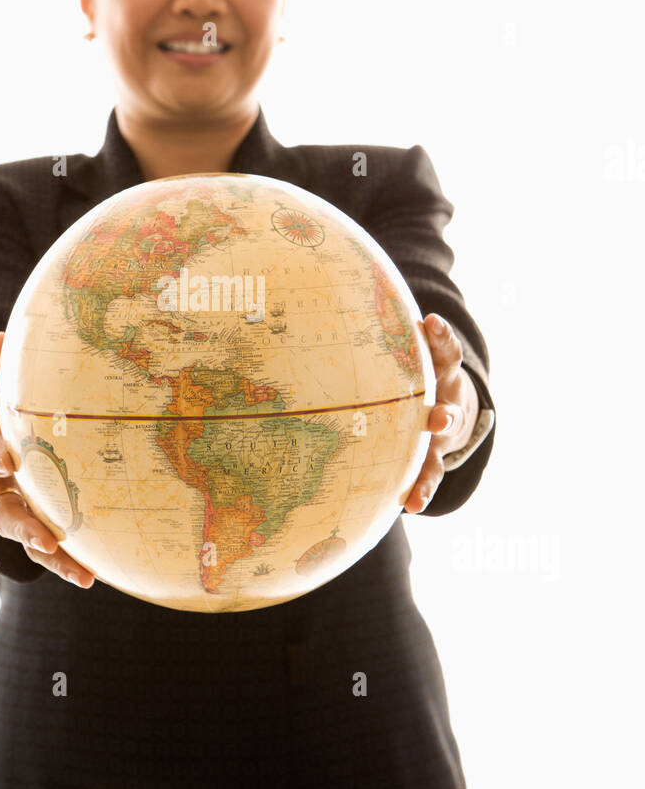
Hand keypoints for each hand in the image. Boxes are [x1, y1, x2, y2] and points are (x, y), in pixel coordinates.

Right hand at [0, 332, 95, 588]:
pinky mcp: (41, 523)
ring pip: (30, 540)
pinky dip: (69, 562)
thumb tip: (0, 341)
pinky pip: (53, 547)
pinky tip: (94, 576)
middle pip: (4, 515)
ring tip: (83, 575)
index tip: (6, 461)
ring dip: (54, 558)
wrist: (1, 434)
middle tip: (44, 538)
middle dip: (24, 527)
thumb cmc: (1, 406)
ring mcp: (19, 510)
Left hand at [402, 313, 478, 513]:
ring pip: (440, 448)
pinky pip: (427, 476)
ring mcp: (442, 434)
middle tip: (438, 417)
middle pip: (449, 404)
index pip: (445, 352)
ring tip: (423, 485)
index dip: (440, 338)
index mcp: (439, 371)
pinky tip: (411, 505)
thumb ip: (387, 333)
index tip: (431, 324)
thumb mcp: (410, 353)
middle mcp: (445, 400)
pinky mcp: (433, 459)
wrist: (448, 409)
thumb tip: (339, 284)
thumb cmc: (412, 373)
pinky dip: (422, 490)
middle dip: (444, 412)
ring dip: (433, 464)